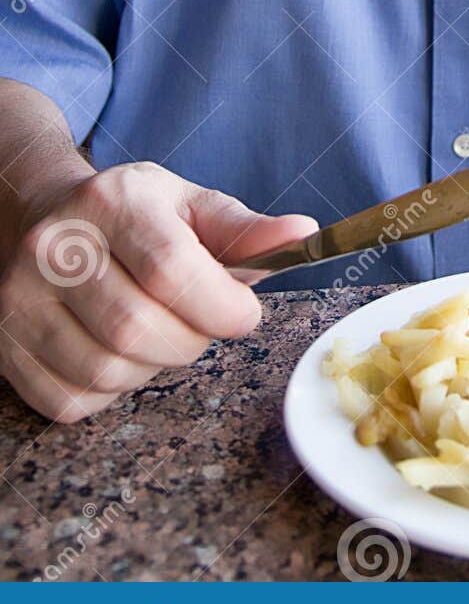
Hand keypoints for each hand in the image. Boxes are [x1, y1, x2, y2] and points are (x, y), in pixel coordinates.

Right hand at [0, 160, 317, 422]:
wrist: (41, 212)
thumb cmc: (130, 215)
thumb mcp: (188, 206)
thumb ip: (246, 230)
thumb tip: (304, 235)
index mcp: (112, 202)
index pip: (173, 270)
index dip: (222, 306)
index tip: (243, 314)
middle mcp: (55, 246)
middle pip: (140, 329)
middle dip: (190, 341)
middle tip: (200, 325)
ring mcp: (19, 298)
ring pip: (106, 371)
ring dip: (152, 368)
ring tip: (158, 334)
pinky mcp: (4, 345)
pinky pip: (71, 401)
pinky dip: (110, 392)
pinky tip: (118, 353)